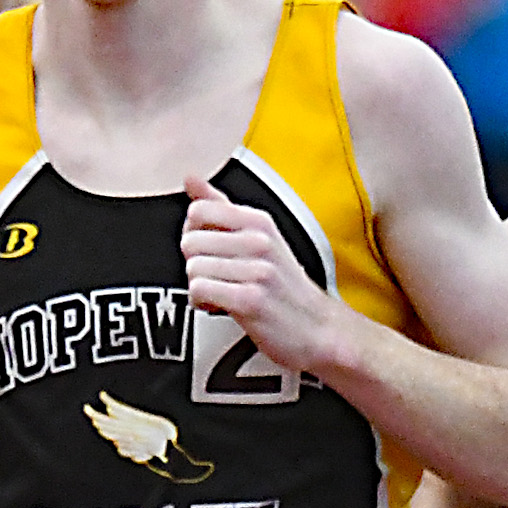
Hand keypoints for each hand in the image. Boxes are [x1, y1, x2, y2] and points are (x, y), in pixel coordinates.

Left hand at [181, 176, 336, 371]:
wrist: (318, 329)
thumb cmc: (284, 285)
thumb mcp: (259, 236)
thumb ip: (221, 206)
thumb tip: (191, 178)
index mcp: (259, 221)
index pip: (198, 210)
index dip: (193, 234)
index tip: (208, 250)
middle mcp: (259, 241)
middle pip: (189, 242)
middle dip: (195, 264)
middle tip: (216, 276)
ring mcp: (257, 270)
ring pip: (193, 269)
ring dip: (200, 287)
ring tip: (222, 292)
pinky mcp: (251, 300)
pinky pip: (200, 291)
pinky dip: (202, 303)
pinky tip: (219, 306)